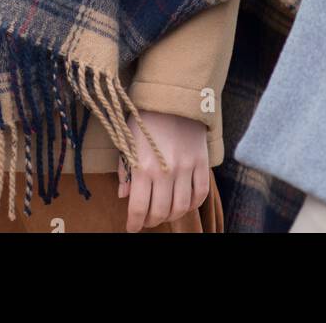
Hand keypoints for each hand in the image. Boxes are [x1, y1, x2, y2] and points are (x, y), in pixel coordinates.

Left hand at [117, 110, 209, 232]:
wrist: (173, 97)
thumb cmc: (145, 119)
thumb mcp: (127, 141)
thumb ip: (125, 170)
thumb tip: (124, 196)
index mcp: (143, 166)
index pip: (139, 208)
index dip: (134, 223)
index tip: (131, 227)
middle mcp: (166, 171)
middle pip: (160, 212)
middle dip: (151, 221)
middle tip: (146, 219)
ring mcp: (186, 168)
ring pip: (181, 207)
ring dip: (170, 216)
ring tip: (164, 212)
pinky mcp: (201, 162)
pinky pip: (200, 193)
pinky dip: (192, 204)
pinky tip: (183, 203)